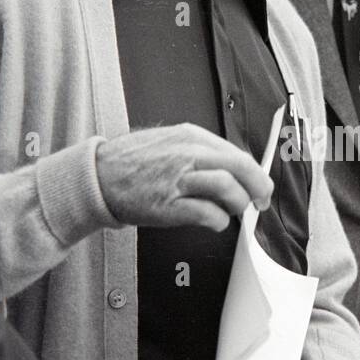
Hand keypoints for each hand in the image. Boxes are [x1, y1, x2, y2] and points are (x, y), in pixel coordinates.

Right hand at [96, 124, 272, 229]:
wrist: (98, 177)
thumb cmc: (132, 163)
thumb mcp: (170, 143)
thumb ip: (200, 152)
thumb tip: (233, 169)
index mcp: (191, 137)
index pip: (237, 153)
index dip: (255, 173)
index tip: (260, 186)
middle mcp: (188, 154)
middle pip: (239, 166)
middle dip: (257, 187)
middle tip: (261, 202)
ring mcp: (178, 179)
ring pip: (227, 188)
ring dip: (237, 204)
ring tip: (232, 211)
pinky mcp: (169, 205)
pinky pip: (208, 214)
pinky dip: (218, 221)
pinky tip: (214, 222)